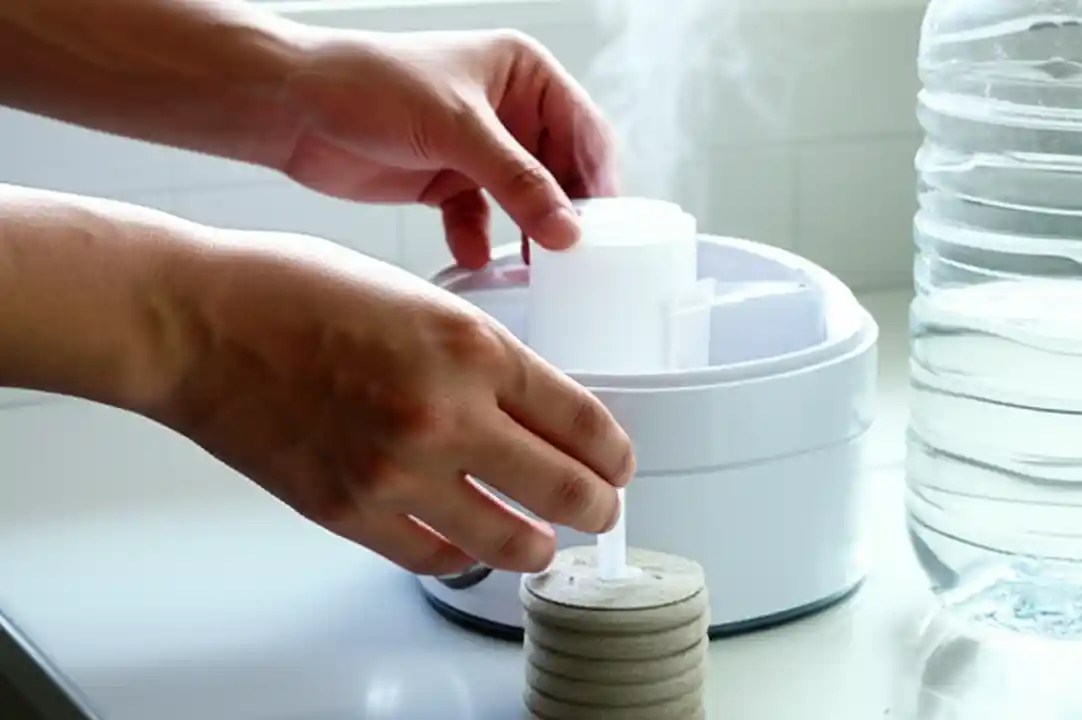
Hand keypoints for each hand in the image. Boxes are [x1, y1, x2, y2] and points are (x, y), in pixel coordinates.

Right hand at [157, 230, 634, 574]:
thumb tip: (535, 411)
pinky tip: (470, 545)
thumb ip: (482, 357)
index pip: (585, 422)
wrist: (196, 322)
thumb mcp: (419, 296)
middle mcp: (447, 413)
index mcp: (473, 346)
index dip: (616, 456)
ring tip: (544, 544)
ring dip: (541, 548)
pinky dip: (465, 557)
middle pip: (568, 492)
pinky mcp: (350, 512)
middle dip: (599, 510)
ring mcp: (398, 471)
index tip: (619, 466)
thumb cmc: (295, 290)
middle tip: (600, 513)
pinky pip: (438, 558)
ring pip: (513, 542)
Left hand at [279, 29, 616, 268]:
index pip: (583, 131)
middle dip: (563, 214)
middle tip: (575, 258)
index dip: (598, 180)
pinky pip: (479, 219)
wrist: (289, 108)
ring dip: (525, 234)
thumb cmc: (369, 84)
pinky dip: (477, 239)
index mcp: (524, 74)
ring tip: (534, 270)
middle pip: (558, 172)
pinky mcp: (447, 182)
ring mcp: (478, 149)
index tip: (605, 229)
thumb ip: (518, 181)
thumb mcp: (456, 129)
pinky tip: (470, 255)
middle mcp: (508, 110)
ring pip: (522, 201)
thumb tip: (568, 230)